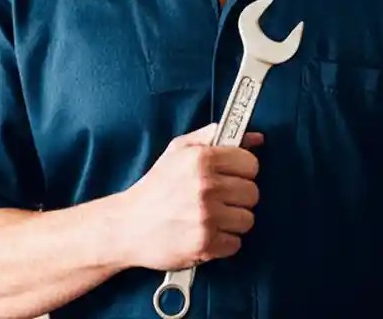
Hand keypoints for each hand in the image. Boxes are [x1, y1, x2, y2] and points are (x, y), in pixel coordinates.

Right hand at [117, 123, 263, 270]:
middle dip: (237, 197)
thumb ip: (214, 137)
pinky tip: (205, 234)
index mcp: (201, 159)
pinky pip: (235, 243)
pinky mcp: (205, 244)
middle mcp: (206, 187)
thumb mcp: (178, 150)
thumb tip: (254, 137)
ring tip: (210, 218)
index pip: (250, 164)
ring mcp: (206, 217)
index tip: (231, 176)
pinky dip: (223, 242)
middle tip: (217, 199)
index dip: (242, 171)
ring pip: (247, 219)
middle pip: (252, 193)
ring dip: (232, 221)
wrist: (127, 226)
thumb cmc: (155, 188)